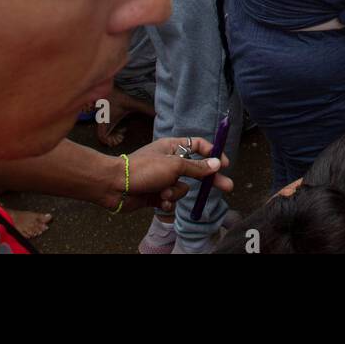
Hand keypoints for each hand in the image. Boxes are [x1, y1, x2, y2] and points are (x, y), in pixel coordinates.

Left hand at [105, 136, 232, 212]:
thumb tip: (216, 164)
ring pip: (183, 187)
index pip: (199, 145)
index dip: (212, 153)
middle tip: (228, 187)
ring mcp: (163, 178)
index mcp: (173, 147)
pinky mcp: (157, 193)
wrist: (116, 187)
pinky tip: (158, 200)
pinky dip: (166, 200)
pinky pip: (171, 198)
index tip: (224, 164)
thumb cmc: (144, 169)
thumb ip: (197, 167)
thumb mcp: (174, 165)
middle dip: (209, 180)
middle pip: (196, 169)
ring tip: (163, 191)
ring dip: (175, 192)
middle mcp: (170, 161)